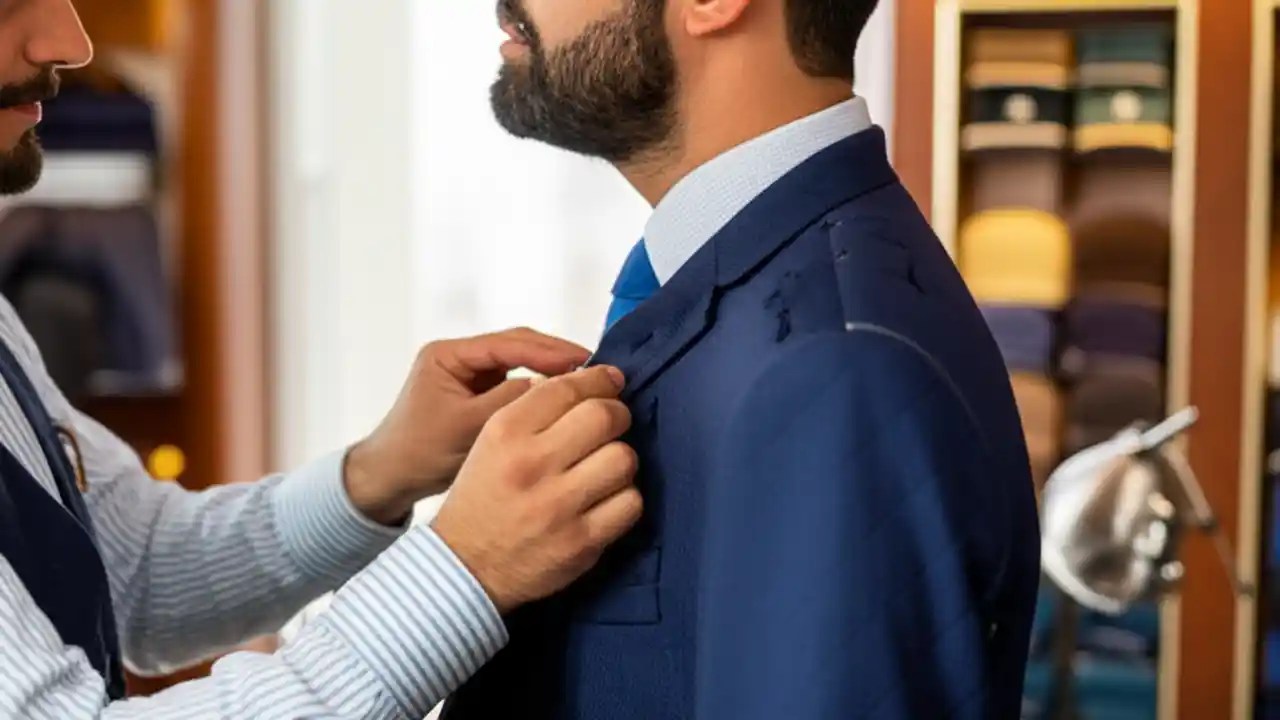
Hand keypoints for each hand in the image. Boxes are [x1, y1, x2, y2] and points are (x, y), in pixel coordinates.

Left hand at [345, 328, 590, 524]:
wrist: (391, 478)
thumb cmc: (420, 454)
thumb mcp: (467, 429)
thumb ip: (507, 404)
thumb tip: (552, 387)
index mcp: (448, 355)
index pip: (508, 343)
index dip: (549, 350)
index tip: (585, 361)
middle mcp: (460, 356)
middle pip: (518, 346)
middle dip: (556, 356)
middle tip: (596, 368)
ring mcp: (470, 373)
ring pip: (520, 363)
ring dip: (551, 371)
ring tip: (587, 382)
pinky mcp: (478, 392)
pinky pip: (516, 383)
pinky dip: (539, 390)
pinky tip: (564, 401)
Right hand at [431, 365, 641, 613]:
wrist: (465, 567)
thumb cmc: (484, 496)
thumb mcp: (492, 442)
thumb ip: (536, 409)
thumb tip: (593, 379)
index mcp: (506, 432)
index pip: (568, 388)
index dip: (600, 380)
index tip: (611, 382)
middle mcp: (532, 464)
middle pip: (604, 417)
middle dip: (617, 415)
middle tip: (612, 424)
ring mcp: (559, 505)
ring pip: (624, 458)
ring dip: (620, 460)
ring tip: (604, 467)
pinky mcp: (582, 542)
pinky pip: (631, 503)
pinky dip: (624, 498)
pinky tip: (606, 500)